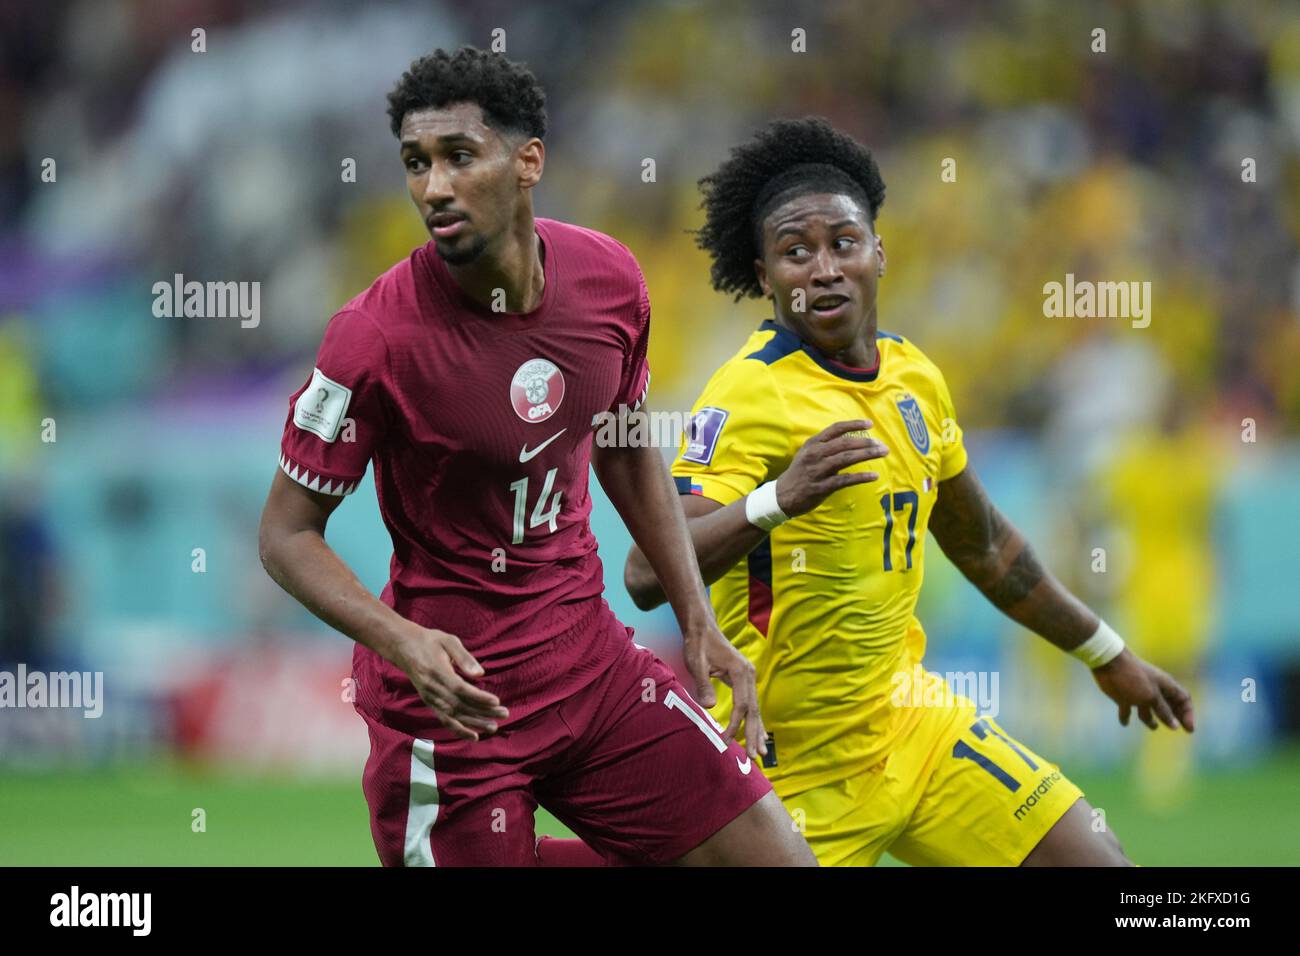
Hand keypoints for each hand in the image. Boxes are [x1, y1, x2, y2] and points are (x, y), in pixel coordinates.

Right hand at [391, 624, 509, 740]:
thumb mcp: (448, 640)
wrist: (403, 647)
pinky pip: (444, 720)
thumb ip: (464, 657)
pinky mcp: (429, 702)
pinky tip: (474, 736)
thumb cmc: (429, 641)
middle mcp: (432, 688)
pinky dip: (459, 730)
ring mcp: (429, 697)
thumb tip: (481, 674)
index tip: (496, 701)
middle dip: (483, 712)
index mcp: (437, 671)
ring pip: (453, 715)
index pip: (459, 689)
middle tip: (504, 714)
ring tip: (494, 727)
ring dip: (474, 723)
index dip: (478, 697)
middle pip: (459, 705)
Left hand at [681, 623, 765, 759]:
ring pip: (755, 708)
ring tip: (760, 752)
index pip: (742, 704)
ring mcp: (749, 677)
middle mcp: (749, 674)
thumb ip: (703, 684)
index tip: (726, 740)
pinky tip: (756, 734)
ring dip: (757, 730)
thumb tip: (710, 707)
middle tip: (754, 756)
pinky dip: (753, 720)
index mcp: (740, 671)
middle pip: (754, 709)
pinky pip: (751, 703)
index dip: (735, 724)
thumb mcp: (696, 663)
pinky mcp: (744, 680)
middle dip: (753, 733)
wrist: (702, 628)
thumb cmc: (698, 644)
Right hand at [775, 420, 889, 517]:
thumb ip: (826, 445)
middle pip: (845, 443)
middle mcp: (815, 454)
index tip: (870, 424)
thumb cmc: (800, 472)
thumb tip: (852, 439)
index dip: (854, 425)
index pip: (836, 428)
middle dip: (866, 443)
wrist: (783, 495)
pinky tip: (874, 476)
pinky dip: (860, 477)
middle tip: (882, 445)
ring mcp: (818, 470)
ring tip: (882, 453)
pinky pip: (844, 480)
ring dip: (867, 455)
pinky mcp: (821, 487)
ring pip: (846, 459)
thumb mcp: (808, 453)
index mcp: (813, 443)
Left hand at [1091, 648, 1194, 732]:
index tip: (1188, 729)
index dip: (1188, 713)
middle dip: (1173, 718)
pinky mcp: (1123, 696)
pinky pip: (1127, 709)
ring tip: (1153, 726)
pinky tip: (1124, 723)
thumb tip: (1175, 725)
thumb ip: (1163, 710)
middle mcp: (1154, 690)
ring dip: (1150, 719)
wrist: (1108, 664)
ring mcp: (1138, 693)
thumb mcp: (1151, 696)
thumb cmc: (1133, 678)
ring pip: (1148, 709)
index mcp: (1165, 686)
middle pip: (1168, 706)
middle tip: (1175, 730)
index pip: (1183, 699)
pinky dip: (1125, 716)